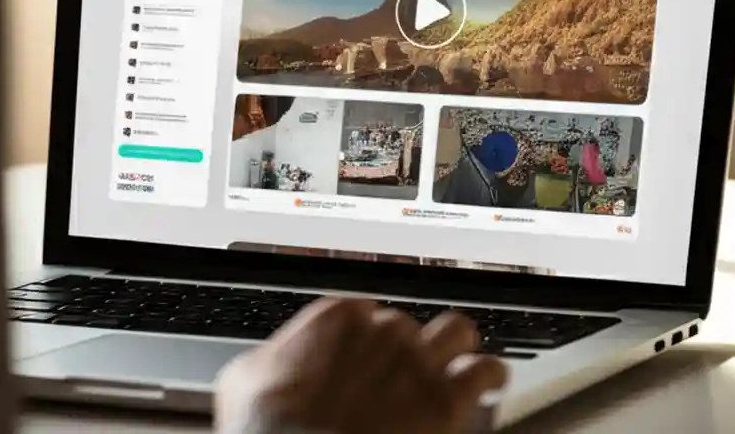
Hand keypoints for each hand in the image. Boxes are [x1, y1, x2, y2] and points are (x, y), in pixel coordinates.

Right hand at [215, 297, 507, 433]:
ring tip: (463, 358)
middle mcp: (381, 330)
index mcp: (335, 318)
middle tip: (404, 372)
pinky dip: (491, 376)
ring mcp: (416, 362)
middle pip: (408, 325)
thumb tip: (270, 363)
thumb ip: (270, 359)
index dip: (368, 338)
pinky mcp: (445, 399)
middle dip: (406, 350)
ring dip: (460, 347)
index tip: (368, 354)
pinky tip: (490, 385)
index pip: (365, 312)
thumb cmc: (267, 428)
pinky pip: (486, 371)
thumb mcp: (244, 379)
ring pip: (457, 332)